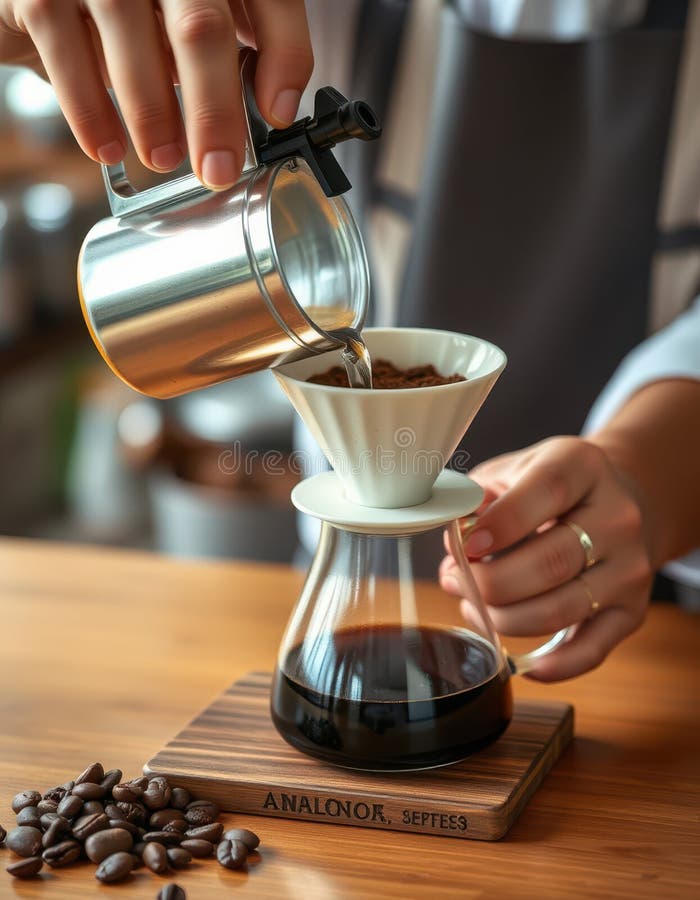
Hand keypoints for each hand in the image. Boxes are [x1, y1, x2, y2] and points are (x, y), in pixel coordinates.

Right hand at [0, 0, 312, 188]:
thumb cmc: (127, 14)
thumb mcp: (185, 27)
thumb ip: (224, 54)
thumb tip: (267, 112)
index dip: (283, 54)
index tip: (279, 114)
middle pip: (201, 26)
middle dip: (215, 109)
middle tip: (218, 169)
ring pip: (133, 32)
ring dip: (152, 112)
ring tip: (163, 159)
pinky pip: (66, 48)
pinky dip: (89, 109)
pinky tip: (107, 147)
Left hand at [439, 437, 652, 680]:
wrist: (621, 503)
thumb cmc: (552, 488)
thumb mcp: (515, 470)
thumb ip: (479, 499)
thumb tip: (453, 544)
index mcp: (583, 466)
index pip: (547, 492)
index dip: (502, 523)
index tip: (466, 545)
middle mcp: (617, 516)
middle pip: (552, 561)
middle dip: (491, 582)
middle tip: (456, 581)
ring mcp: (629, 566)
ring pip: (563, 609)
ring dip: (505, 619)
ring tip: (474, 607)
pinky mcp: (632, 609)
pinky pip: (593, 648)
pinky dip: (554, 665)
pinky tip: (522, 662)